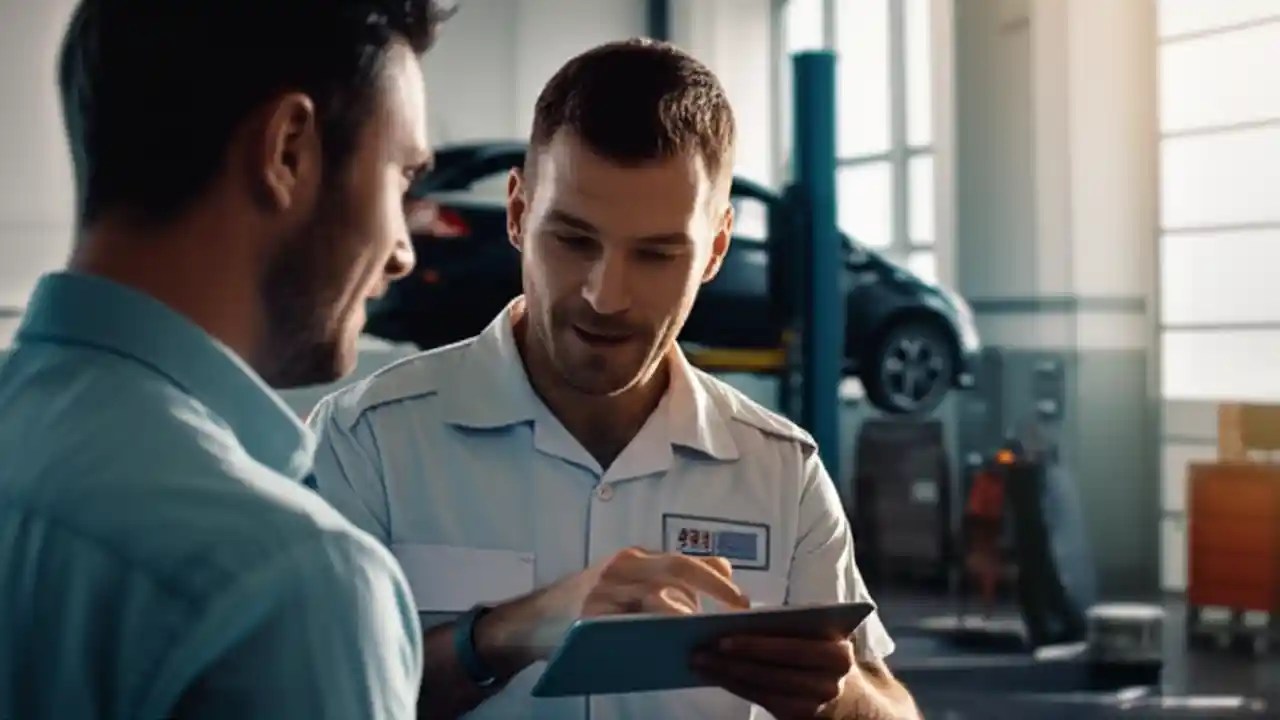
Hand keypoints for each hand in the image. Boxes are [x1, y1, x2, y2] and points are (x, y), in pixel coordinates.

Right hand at [488, 547, 749, 663]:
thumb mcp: (625, 582)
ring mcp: (606, 590)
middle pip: (678, 568)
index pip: (686, 560)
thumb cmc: (586, 604)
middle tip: (740, 610)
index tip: (742, 599)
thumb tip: (718, 578)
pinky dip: (652, 632)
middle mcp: (622, 567)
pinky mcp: (592, 615)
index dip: (717, 576)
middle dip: (715, 587)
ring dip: (684, 615)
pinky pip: (630, 624)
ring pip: (657, 597)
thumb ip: (664, 581)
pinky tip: (666, 647)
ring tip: (701, 633)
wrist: (531, 622)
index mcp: (634, 559)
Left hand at [692, 635, 855, 718]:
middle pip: (772, 671)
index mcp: (838, 652)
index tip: (722, 636)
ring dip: (726, 675)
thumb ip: (789, 623)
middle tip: (699, 650)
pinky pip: (760, 700)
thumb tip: (737, 614)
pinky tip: (714, 675)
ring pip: (762, 688)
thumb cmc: (821, 649)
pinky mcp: (798, 718)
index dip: (755, 644)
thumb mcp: (817, 632)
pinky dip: (734, 686)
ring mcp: (815, 706)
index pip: (791, 648)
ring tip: (698, 662)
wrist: (846, 693)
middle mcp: (830, 683)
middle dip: (732, 661)